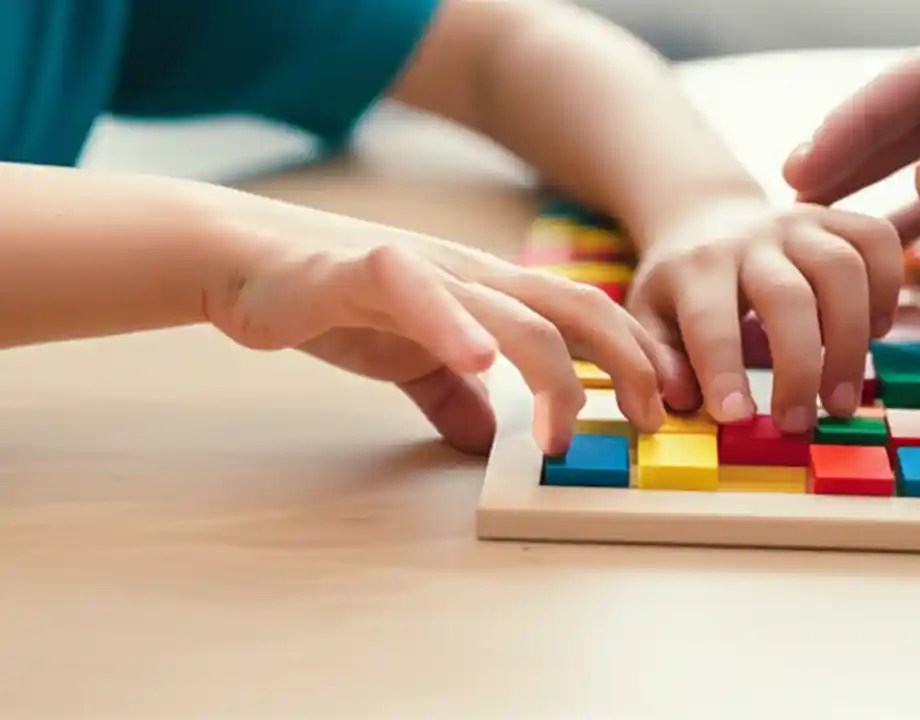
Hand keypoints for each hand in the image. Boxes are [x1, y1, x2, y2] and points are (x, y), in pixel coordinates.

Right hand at [201, 186, 664, 454]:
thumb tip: (484, 439)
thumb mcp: (409, 361)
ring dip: (553, 371)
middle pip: (573, 307)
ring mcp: (422, 270)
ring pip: (512, 309)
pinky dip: (452, 325)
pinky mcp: (362, 272)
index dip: (632, 353)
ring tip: (563, 434)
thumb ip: (452, 395)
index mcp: (486, 293)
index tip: (665, 404)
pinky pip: (416, 292)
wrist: (240, 260)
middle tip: (652, 420)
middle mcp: (469, 275)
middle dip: (627, 360)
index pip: (580, 316)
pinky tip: (477, 362)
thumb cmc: (330, 303)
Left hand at [625, 196, 901, 430]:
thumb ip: (658, 359)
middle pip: (790, 296)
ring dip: (850, 342)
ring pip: (843, 269)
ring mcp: (800, 223)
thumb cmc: (680, 286)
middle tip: (798, 425)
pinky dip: (888, 289)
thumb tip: (677, 400)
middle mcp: (751, 239)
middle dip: (799, 367)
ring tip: (839, 401)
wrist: (706, 215)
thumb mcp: (649, 317)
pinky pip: (878, 241)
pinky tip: (874, 333)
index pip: (710, 318)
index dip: (723, 368)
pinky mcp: (838, 218)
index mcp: (696, 267)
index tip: (736, 417)